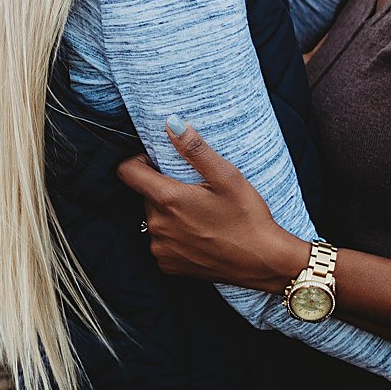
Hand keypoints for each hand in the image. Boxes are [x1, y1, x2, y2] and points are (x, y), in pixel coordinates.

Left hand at [116, 116, 308, 292]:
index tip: (159, 161)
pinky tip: (198, 234)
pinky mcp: (168, 265)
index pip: (127, 172)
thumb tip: (172, 124)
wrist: (262, 262)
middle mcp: (158, 226)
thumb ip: (195, 149)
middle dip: (163, 188)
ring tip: (199, 214)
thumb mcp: (227, 177)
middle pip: (144, 194)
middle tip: (194, 190)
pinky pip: (161, 241)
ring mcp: (161, 249)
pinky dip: (173, 235)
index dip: (140, 161)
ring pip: (153, 218)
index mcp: (168, 200)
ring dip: (168, 212)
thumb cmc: (248, 218)